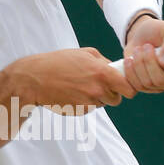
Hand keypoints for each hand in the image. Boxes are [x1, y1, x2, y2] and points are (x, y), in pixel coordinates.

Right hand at [8, 47, 136, 111]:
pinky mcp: (79, 111)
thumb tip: (116, 69)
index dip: (128, 88)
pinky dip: (83, 104)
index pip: (129, 88)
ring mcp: (88, 102)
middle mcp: (98, 89)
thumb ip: (103, 61)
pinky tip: (71, 94)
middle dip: (110, 94)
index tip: (124, 87)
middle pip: (116, 100)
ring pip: (102, 104)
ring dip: (96, 99)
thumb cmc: (58, 62)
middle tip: (96, 85)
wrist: (34, 79)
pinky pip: (88, 109)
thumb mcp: (84, 53)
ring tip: (80, 87)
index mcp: (102, 72)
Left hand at [121, 16, 163, 92]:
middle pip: (161, 81)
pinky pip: (135, 87)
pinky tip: (129, 60)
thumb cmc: (159, 30)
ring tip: (138, 50)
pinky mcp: (145, 88)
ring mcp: (161, 86)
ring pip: (147, 84)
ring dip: (138, 64)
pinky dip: (129, 72)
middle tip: (146, 46)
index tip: (160, 55)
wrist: (142, 35)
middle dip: (149, 62)